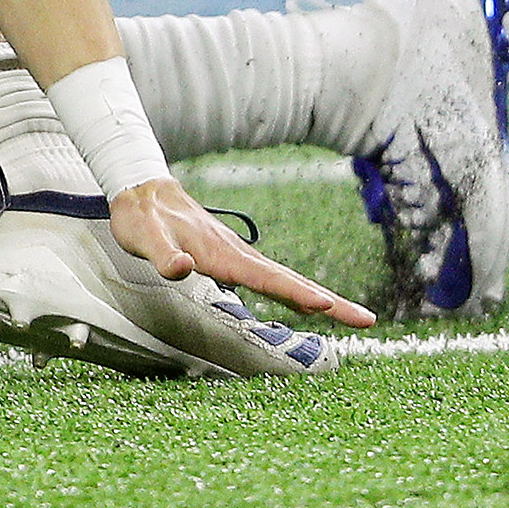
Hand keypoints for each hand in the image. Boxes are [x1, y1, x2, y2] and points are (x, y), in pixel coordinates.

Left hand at [110, 177, 374, 328]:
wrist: (142, 188)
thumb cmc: (141, 217)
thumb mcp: (143, 236)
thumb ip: (162, 254)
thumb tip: (183, 269)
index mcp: (221, 254)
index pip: (266, 278)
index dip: (295, 292)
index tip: (326, 305)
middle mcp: (237, 254)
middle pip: (291, 280)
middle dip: (331, 301)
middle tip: (367, 320)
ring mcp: (238, 255)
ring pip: (286, 279)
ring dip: (321, 298)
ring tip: (355, 316)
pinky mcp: (233, 257)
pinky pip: (273, 278)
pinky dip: (297, 292)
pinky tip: (309, 305)